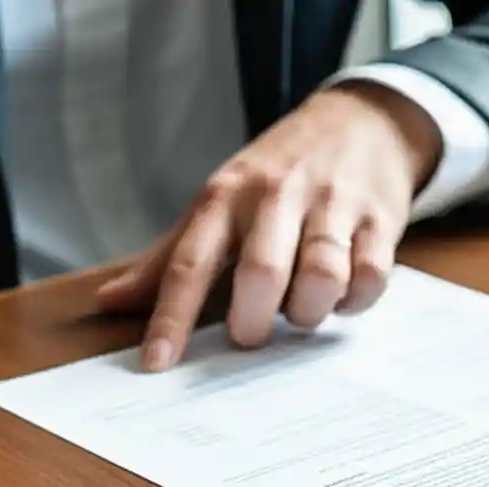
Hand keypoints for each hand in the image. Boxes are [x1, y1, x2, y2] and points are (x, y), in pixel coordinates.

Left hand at [95, 82, 442, 370]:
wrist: (362, 121)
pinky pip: (370, 277)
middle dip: (254, 321)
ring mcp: (332, 205)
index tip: (157, 364)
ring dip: (310, 311)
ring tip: (303, 307)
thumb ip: (169, 257)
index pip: (189, 262)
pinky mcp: (380, 219)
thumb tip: (109, 300)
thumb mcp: (220, 201)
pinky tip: (344, 292)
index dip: (171, 318)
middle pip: (261, 273)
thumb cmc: (279, 173)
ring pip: (323, 277)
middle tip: (252, 332)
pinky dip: (355, 300)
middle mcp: (276, 197)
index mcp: (226, 197)